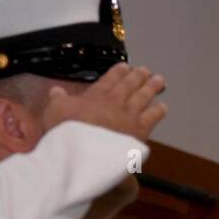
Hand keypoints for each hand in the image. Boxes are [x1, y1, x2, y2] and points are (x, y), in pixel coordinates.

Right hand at [43, 63, 167, 142]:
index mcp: (97, 94)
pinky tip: (163, 107)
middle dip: (138, 75)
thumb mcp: (55, 111)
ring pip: (144, 96)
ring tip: (158, 80)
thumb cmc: (68, 132)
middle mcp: (116, 101)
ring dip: (152, 87)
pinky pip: (152, 117)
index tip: (125, 66)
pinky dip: (158, 110)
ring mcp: (130, 115)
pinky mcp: (140, 131)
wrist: (86, 152)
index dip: (119, 71)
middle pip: (130, 84)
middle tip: (145, 70)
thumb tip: (56, 91)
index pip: (110, 78)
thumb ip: (58, 99)